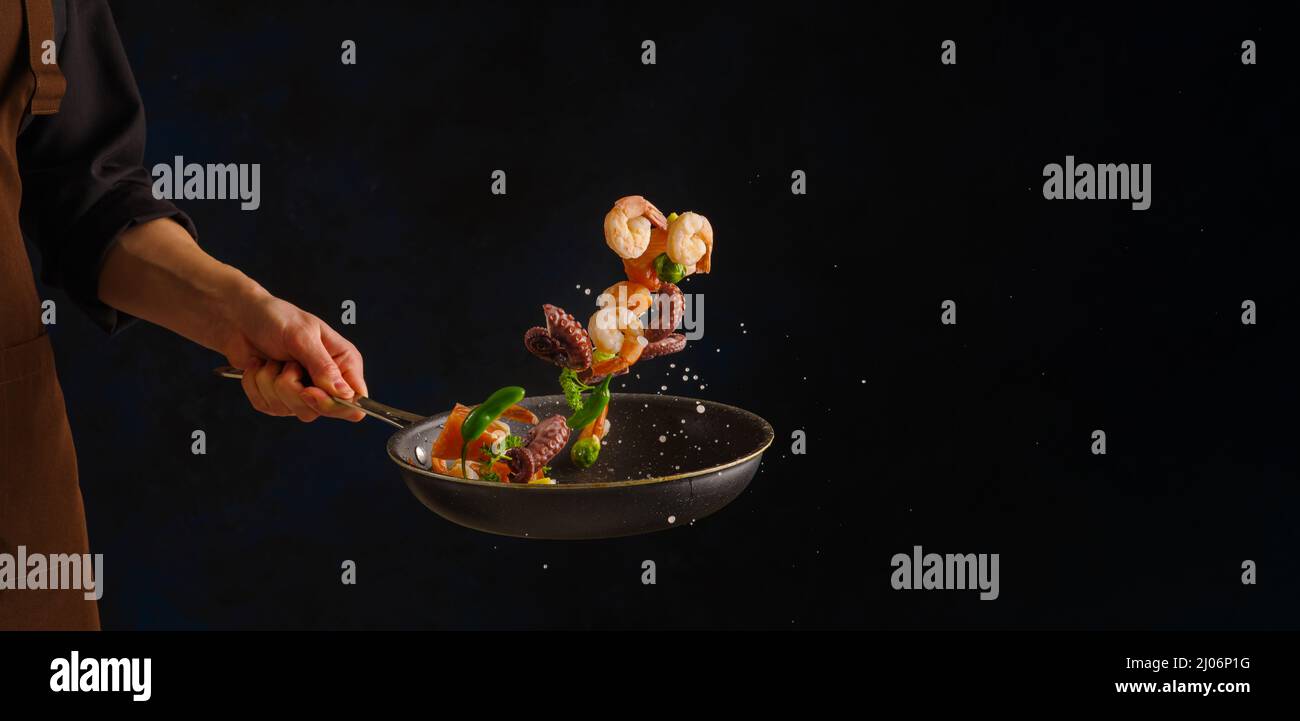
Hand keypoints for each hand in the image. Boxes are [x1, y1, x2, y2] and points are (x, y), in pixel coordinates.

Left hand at [218, 291, 367, 421]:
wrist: (239, 317)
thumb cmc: (276, 317)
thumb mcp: (301, 336)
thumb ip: (323, 366)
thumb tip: (345, 394)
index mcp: (343, 363)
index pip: (355, 399)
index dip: (334, 403)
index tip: (307, 390)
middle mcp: (327, 381)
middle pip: (323, 410)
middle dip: (294, 390)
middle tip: (286, 366)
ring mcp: (303, 392)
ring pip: (293, 410)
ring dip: (271, 383)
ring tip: (271, 360)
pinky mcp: (279, 398)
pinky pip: (268, 407)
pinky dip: (256, 386)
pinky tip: (258, 366)